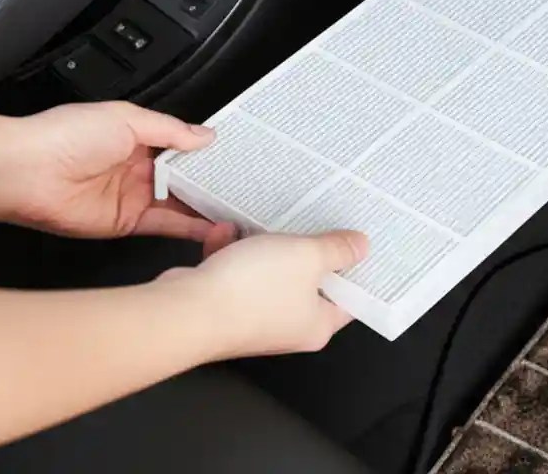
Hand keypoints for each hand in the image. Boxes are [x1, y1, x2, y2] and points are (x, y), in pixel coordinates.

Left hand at [0, 101, 231, 247]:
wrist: (26, 172)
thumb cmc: (64, 136)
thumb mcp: (127, 118)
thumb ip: (170, 130)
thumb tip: (204, 134)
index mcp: (136, 136)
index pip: (182, 145)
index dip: (207, 151)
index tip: (236, 155)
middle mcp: (136, 167)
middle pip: (185, 176)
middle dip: (213, 180)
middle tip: (246, 185)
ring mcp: (133, 196)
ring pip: (180, 203)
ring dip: (207, 206)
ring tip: (239, 208)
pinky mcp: (127, 223)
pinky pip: (166, 226)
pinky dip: (190, 227)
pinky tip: (213, 226)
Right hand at [156, 229, 369, 358]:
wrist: (186, 311)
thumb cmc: (253, 290)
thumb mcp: (307, 256)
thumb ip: (337, 249)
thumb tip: (362, 247)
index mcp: (318, 325)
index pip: (349, 297)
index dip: (356, 268)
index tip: (359, 240)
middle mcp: (288, 328)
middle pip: (308, 282)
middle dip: (301, 248)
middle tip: (308, 218)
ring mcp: (254, 319)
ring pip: (268, 272)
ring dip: (259, 244)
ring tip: (253, 225)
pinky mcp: (224, 307)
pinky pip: (236, 273)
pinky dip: (230, 252)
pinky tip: (222, 235)